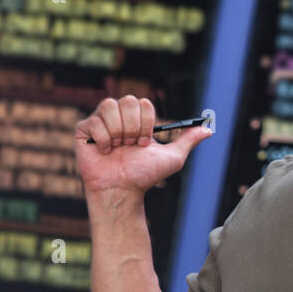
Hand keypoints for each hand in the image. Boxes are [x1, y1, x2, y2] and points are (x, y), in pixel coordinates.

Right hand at [74, 95, 211, 197]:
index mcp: (136, 119)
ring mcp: (99, 122)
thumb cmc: (145, 176)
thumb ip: (187, 140)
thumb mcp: (172, 157)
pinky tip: (104, 152)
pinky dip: (103, 139)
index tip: (145, 143)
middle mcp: (118, 117)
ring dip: (118, 132)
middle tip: (131, 145)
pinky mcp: (83, 130)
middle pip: (127, 100)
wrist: (123, 191)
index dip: (146, 123)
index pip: (143, 103)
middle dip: (133, 126)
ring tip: (117, 149)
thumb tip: (209, 129)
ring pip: (109, 106)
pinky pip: (94, 121)